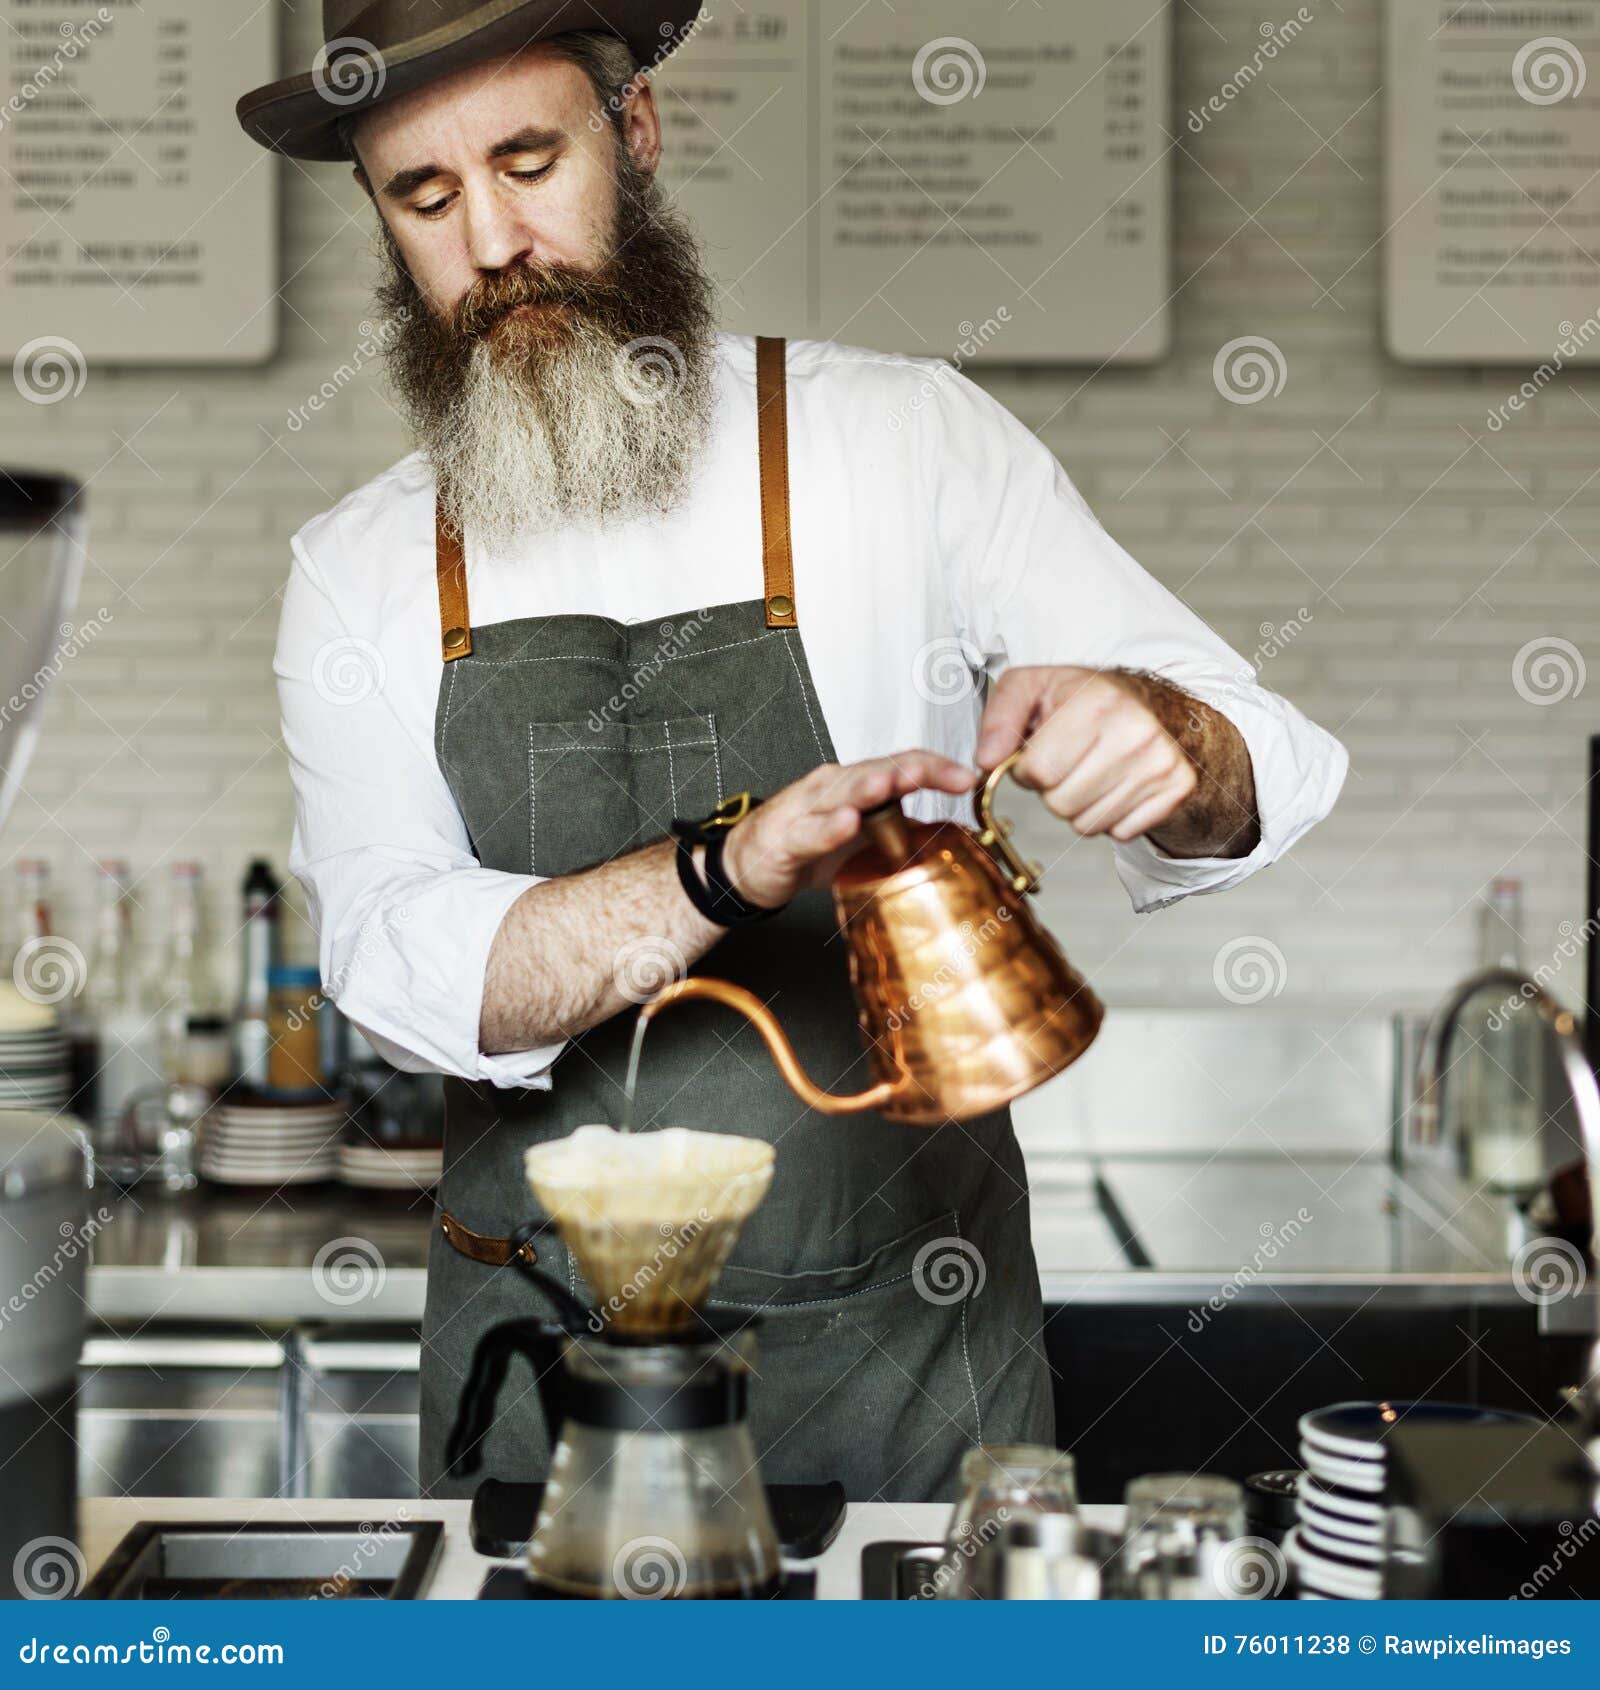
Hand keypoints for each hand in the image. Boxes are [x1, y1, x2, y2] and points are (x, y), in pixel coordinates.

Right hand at [720, 752, 976, 907]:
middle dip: (912, 771)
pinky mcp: (785, 836)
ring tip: (893, 786)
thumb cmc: (806, 845)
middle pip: (876, 771)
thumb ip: (901, 831)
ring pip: (842, 793)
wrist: (749, 866)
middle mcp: (833, 786)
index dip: (935, 768)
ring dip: (869, 788)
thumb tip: (950, 834)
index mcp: (855, 784)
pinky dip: (828, 827)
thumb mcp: (863, 838)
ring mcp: (806, 808)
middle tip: (944, 774)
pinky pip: (810, 830)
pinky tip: (846, 823)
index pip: (900, 766)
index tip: (968, 779)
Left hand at [975, 665, 1196, 842]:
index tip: (1040, 751)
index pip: (1037, 771)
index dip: (1027, 768)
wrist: (1145, 702)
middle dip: (1052, 789)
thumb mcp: (1028, 688)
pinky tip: (1114, 784)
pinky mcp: (1178, 786)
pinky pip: (1121, 833)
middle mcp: (1136, 730)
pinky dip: (1110, 818)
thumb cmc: (1079, 698)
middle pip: (1061, 803)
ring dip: (1078, 806)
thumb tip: (986, 761)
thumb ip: (998, 720)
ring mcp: (1161, 761)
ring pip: (1088, 824)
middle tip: (1067, 762)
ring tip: (1089, 771)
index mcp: (1096, 701)